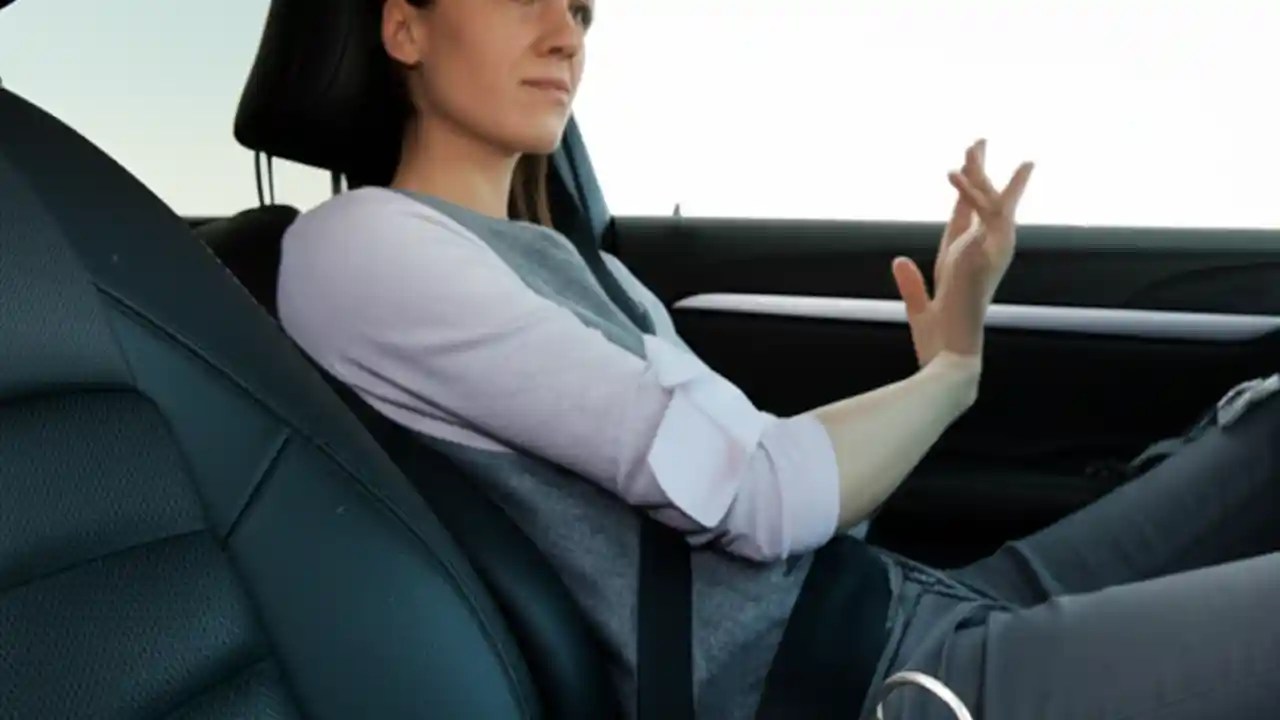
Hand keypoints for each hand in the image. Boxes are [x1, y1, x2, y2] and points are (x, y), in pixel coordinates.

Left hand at [892, 139, 1033, 366]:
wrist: (950, 355)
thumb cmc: (939, 338)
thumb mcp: (920, 304)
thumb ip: (911, 282)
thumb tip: (898, 259)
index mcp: (967, 261)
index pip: (971, 217)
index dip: (968, 189)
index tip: (963, 164)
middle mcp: (984, 254)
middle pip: (988, 201)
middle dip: (983, 170)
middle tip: (978, 139)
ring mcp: (991, 253)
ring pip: (993, 200)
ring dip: (980, 172)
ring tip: (972, 144)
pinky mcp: (987, 254)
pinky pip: (984, 213)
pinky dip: (970, 192)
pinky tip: (953, 173)